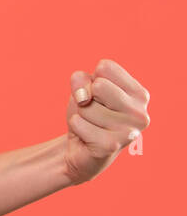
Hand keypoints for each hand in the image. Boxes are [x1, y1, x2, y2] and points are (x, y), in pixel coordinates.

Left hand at [63, 59, 149, 186]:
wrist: (81, 148)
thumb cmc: (87, 112)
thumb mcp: (82, 87)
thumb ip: (80, 79)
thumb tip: (84, 98)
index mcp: (140, 94)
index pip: (106, 67)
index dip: (93, 79)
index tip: (98, 96)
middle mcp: (141, 114)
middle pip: (99, 86)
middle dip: (86, 97)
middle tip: (93, 112)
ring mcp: (129, 132)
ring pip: (86, 106)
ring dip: (81, 114)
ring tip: (91, 125)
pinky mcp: (111, 146)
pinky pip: (78, 123)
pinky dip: (76, 127)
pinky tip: (87, 137)